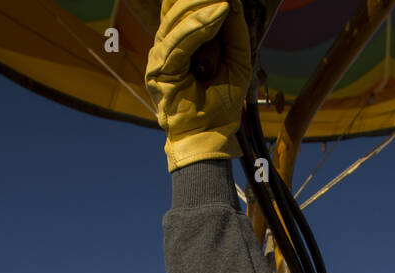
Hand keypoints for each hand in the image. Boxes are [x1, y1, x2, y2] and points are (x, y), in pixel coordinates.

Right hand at [145, 0, 251, 171]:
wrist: (208, 137)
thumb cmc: (219, 105)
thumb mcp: (236, 64)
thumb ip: (235, 35)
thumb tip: (234, 4)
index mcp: (178, 46)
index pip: (180, 10)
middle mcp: (164, 49)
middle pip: (177, 10)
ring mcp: (159, 59)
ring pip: (179, 22)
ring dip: (203, 6)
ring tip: (225, 0)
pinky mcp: (160, 71)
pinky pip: (181, 42)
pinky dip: (200, 26)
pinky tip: (218, 14)